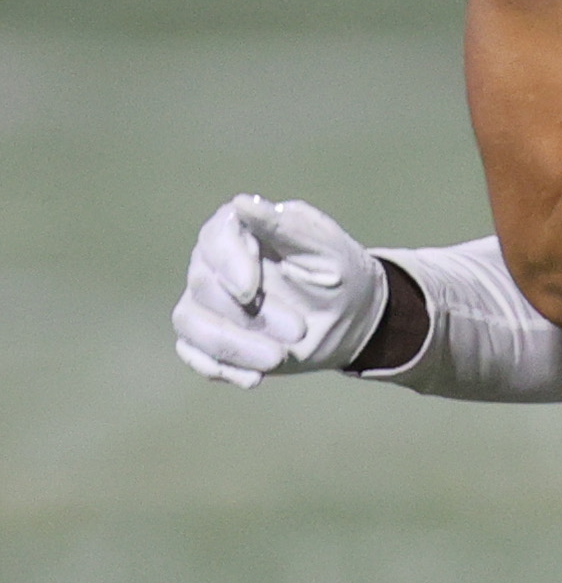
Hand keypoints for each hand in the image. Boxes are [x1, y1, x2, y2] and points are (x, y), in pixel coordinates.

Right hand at [172, 196, 387, 386]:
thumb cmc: (341, 274)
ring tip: (278, 359)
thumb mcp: (326, 250)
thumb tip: (241, 202)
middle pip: (203, 286)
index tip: (250, 292)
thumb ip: (286, 227)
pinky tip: (253, 379)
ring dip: (231, 346)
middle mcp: (216, 263)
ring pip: (190, 322)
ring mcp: (208, 302)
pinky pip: (194, 352)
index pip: (215, 239)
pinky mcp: (210, 336)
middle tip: (298, 331)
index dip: (228, 265)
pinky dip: (219, 367)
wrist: (351, 318)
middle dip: (248, 315)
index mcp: (243, 231)